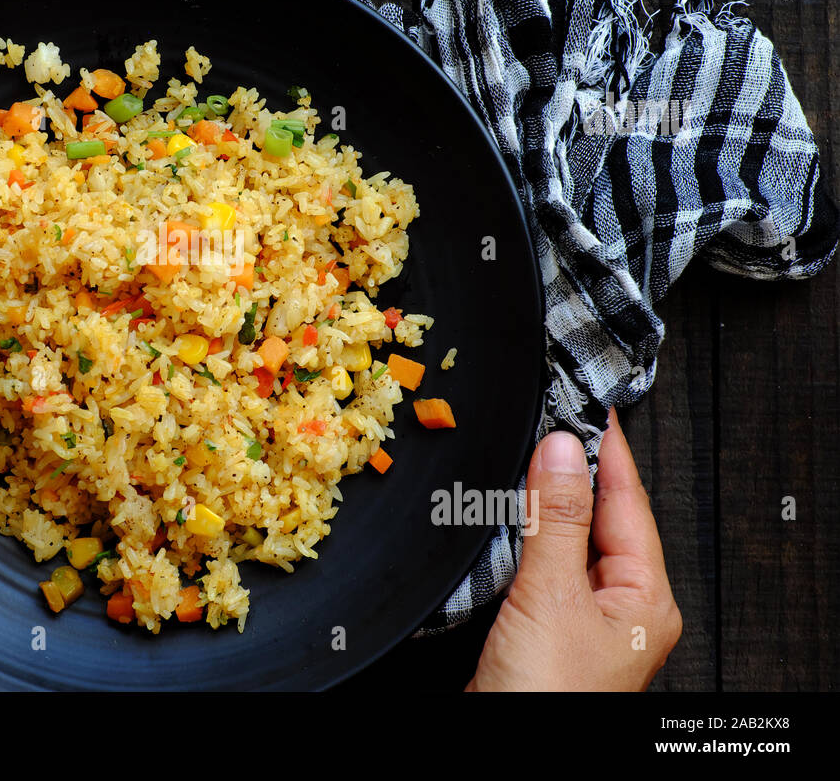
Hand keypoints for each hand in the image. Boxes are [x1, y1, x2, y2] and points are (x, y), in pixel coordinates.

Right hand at [467, 408, 681, 689]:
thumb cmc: (545, 697)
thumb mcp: (552, 596)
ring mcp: (582, 621)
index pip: (629, 501)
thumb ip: (554, 519)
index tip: (592, 402)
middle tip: (551, 416)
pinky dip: (522, 534)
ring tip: (525, 453)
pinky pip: (539, 566)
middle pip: (600, 517)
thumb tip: (562, 449)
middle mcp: (620, 607)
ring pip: (565, 540)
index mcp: (644, 597)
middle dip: (573, 467)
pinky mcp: (543, 631)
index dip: (609, 449)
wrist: (506, 751)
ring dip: (543, 499)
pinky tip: (504, 515)